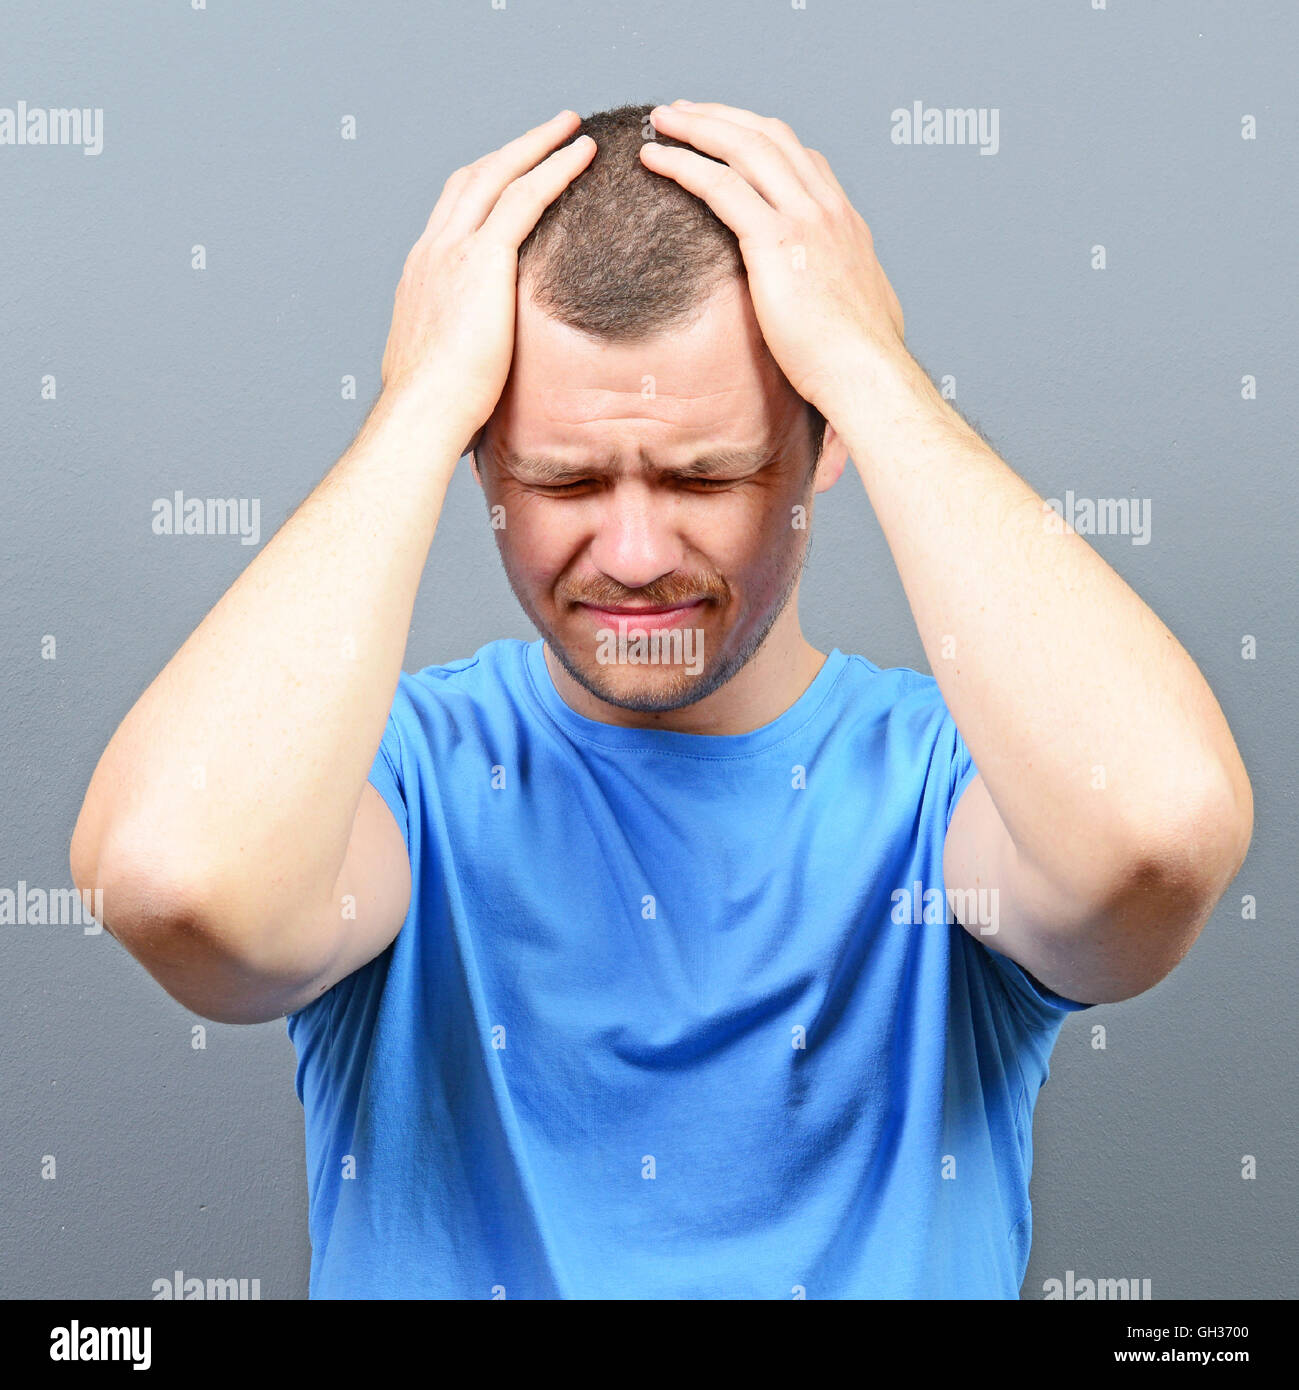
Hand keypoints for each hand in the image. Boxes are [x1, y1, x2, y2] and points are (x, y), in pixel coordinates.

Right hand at [380, 109, 595, 447]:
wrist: (421, 413)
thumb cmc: (435, 411)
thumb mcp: (445, 371)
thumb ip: (462, 356)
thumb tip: (477, 381)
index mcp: (422, 275)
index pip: (453, 213)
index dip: (484, 187)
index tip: (511, 174)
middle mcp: (433, 251)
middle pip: (473, 179)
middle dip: (512, 150)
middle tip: (549, 132)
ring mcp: (454, 251)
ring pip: (500, 173)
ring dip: (538, 144)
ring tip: (572, 128)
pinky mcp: (483, 260)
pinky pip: (526, 196)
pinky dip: (555, 167)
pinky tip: (584, 154)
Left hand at [640, 101, 907, 421]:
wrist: (867, 376)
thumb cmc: (857, 365)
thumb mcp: (857, 315)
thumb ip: (836, 295)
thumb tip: (827, 308)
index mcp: (845, 225)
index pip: (803, 159)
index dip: (761, 139)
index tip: (729, 135)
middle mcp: (827, 210)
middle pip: (771, 137)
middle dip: (723, 117)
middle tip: (684, 113)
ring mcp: (805, 220)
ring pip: (744, 147)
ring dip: (698, 126)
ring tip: (661, 121)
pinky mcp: (776, 242)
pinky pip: (721, 185)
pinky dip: (684, 164)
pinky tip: (655, 160)